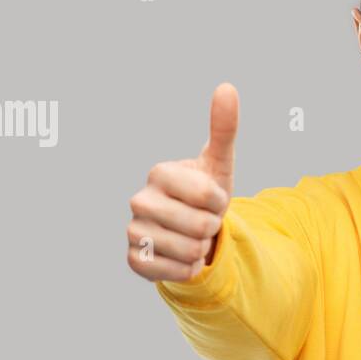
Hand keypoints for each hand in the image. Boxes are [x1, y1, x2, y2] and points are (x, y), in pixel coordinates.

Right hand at [127, 83, 238, 281]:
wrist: (191, 230)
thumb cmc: (206, 194)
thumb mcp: (219, 163)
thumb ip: (224, 128)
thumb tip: (227, 87)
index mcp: (159, 172)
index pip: (209, 195)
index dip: (221, 202)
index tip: (212, 199)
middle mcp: (139, 200)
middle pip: (200, 226)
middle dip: (213, 227)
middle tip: (204, 220)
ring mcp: (133, 230)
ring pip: (189, 251)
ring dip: (202, 248)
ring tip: (193, 237)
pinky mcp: (134, 260)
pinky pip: (175, 272)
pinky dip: (188, 269)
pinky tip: (182, 256)